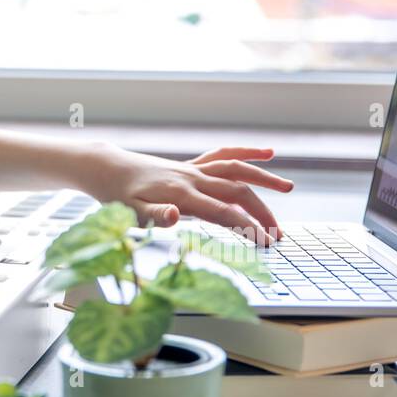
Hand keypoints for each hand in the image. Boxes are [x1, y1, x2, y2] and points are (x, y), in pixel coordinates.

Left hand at [87, 144, 293, 245]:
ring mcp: (194, 170)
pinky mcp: (192, 167)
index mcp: (181, 195)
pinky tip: (267, 153)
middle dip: (261, 213)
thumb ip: (154, 215)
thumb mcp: (128, 213)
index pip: (221, 212)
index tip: (266, 242)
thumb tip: (175, 217)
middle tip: (278, 236)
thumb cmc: (117, 195)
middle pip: (237, 192)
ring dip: (263, 179)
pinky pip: (223, 157)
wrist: (107, 168)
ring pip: (236, 170)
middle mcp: (192, 179)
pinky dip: (246, 154)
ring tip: (289, 187)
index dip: (246, 226)